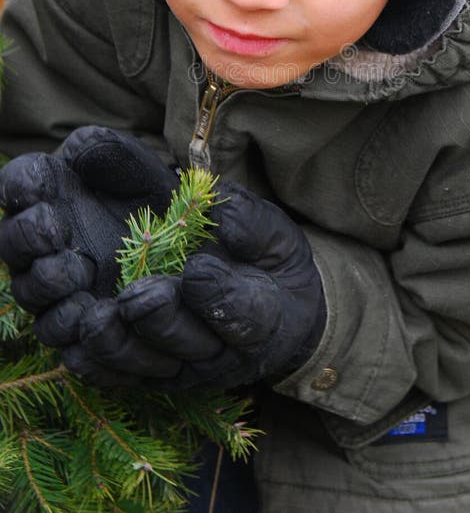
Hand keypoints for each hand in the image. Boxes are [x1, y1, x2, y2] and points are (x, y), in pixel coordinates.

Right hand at [0, 127, 178, 327]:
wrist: (185, 235)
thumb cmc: (146, 191)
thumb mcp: (133, 163)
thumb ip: (102, 149)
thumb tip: (76, 152)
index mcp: (45, 195)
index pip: (16, 185)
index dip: (22, 186)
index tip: (44, 184)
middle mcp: (40, 243)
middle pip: (12, 243)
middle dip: (29, 236)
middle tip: (57, 230)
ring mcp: (56, 286)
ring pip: (30, 293)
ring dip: (49, 283)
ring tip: (79, 269)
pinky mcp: (79, 323)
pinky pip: (59, 335)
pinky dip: (71, 326)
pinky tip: (94, 312)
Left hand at [60, 182, 325, 389]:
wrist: (274, 314)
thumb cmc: (271, 265)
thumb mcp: (277, 237)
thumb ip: (252, 223)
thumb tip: (221, 207)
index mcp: (261, 318)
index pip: (240, 315)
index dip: (217, 294)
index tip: (196, 267)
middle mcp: (222, 353)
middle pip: (187, 344)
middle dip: (159, 319)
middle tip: (134, 295)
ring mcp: (186, 370)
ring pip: (148, 367)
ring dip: (119, 346)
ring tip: (95, 318)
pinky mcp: (155, 376)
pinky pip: (122, 379)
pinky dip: (97, 366)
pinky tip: (75, 345)